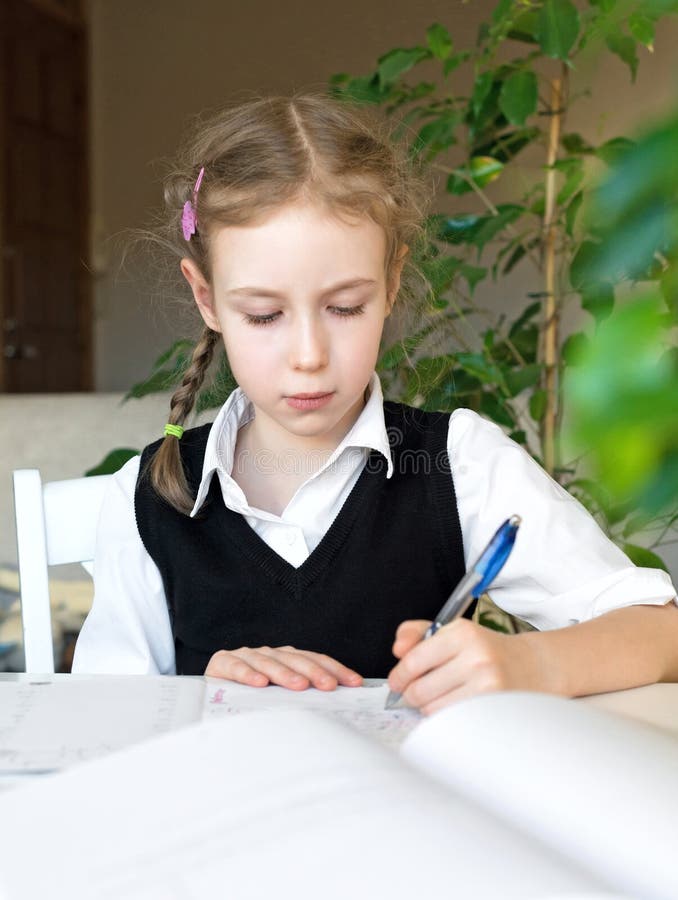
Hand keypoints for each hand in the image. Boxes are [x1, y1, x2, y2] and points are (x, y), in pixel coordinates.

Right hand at [204, 646, 362, 690]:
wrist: (206, 699)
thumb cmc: (248, 702)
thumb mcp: (278, 700)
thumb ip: (301, 698)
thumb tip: (337, 710)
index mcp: (285, 659)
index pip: (314, 660)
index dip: (335, 669)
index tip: (354, 683)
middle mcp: (268, 654)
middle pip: (295, 659)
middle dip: (315, 672)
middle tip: (330, 685)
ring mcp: (245, 656)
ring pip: (269, 662)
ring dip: (285, 673)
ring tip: (300, 686)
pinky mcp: (222, 662)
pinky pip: (237, 667)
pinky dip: (248, 674)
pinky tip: (259, 683)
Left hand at [388, 618, 543, 714]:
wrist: (531, 666)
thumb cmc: (484, 650)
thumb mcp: (452, 632)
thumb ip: (416, 634)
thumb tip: (397, 650)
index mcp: (462, 633)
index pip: (413, 661)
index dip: (399, 676)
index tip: (397, 683)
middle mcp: (476, 657)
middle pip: (420, 690)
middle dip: (412, 694)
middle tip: (417, 692)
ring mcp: (488, 684)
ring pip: (433, 709)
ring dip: (429, 707)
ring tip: (442, 697)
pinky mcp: (494, 708)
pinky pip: (451, 721)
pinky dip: (446, 717)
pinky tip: (455, 706)